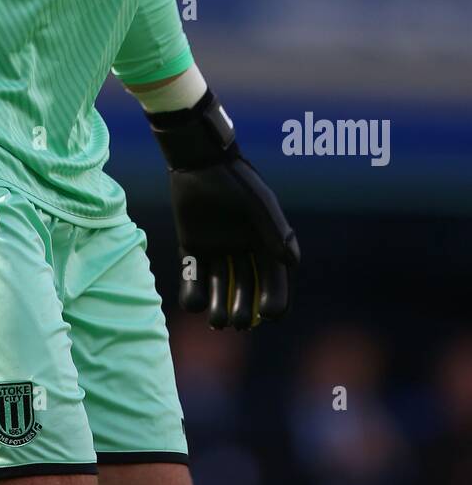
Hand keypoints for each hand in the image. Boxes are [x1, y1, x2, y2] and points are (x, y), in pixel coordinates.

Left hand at [149, 90, 299, 328]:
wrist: (198, 161)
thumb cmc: (233, 179)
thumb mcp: (257, 203)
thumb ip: (274, 229)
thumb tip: (292, 261)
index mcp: (265, 241)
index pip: (273, 278)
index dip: (274, 298)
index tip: (271, 314)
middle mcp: (242, 249)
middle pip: (246, 287)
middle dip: (243, 308)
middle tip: (238, 323)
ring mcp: (216, 249)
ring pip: (220, 285)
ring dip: (219, 305)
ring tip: (217, 322)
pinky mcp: (192, 247)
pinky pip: (193, 275)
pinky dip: (193, 291)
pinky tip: (194, 303)